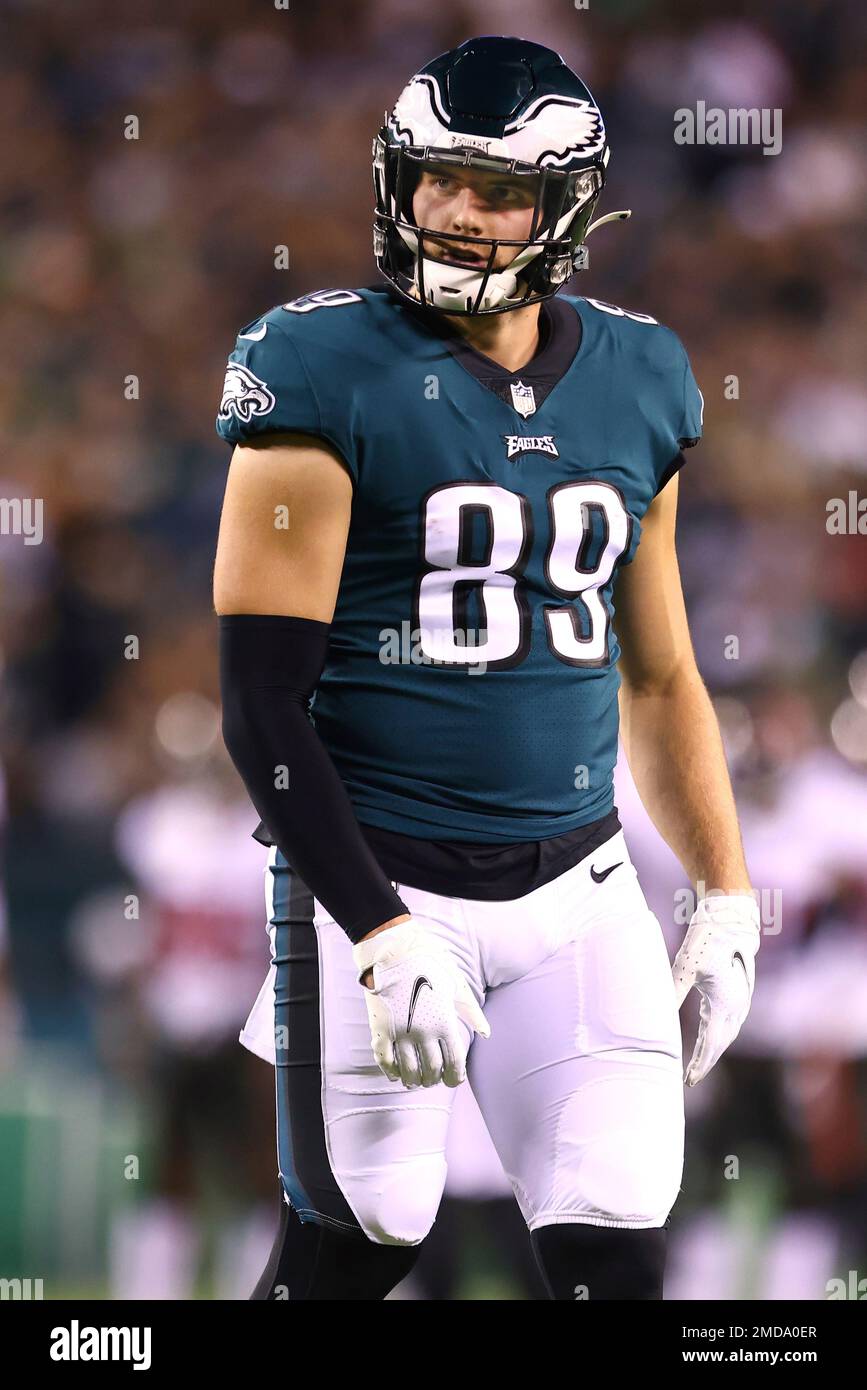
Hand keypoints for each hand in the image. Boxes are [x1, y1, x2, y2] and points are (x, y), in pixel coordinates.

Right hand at [352, 920, 489, 1088]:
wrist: (392, 948)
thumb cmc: (428, 962)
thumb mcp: (456, 984)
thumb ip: (472, 1012)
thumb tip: (486, 1033)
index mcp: (444, 1022)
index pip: (454, 1063)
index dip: (455, 1078)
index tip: (454, 1080)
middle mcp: (423, 1031)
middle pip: (431, 1071)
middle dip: (434, 1079)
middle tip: (433, 1079)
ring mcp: (399, 1032)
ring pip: (408, 1071)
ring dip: (413, 1080)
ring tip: (415, 1080)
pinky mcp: (379, 1028)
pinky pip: (384, 1060)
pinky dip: (390, 1072)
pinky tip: (395, 1074)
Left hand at [672, 894, 759, 1086]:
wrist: (731, 916)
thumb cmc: (708, 938)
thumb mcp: (686, 966)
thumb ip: (672, 992)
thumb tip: (656, 1016)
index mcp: (725, 1004)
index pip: (712, 1044)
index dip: (700, 1065)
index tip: (689, 1081)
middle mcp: (737, 1005)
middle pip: (721, 1043)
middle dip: (706, 1062)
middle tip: (690, 1079)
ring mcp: (741, 998)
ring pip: (727, 1033)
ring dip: (713, 1049)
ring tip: (697, 1064)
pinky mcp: (738, 989)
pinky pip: (728, 1020)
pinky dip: (718, 1034)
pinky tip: (708, 1036)